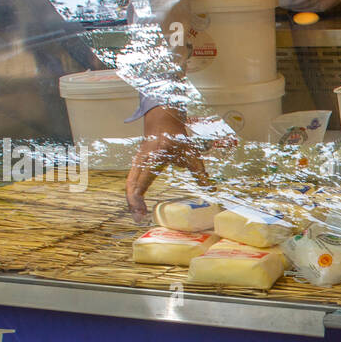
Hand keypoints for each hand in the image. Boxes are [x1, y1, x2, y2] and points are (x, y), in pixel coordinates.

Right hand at [125, 105, 206, 221]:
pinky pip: (131, 181)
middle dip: (132, 203)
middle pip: (130, 185)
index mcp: (152, 158)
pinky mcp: (136, 164)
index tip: (143, 212)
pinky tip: (139, 206)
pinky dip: (133, 194)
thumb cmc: (177, 137)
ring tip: (139, 216)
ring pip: (129, 184)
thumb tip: (211, 189)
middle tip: (140, 219)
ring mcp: (136, 162)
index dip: (138, 198)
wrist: (163, 121)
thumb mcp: (191, 153)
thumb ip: (200, 172)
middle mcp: (141, 160)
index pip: (140, 181)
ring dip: (132, 201)